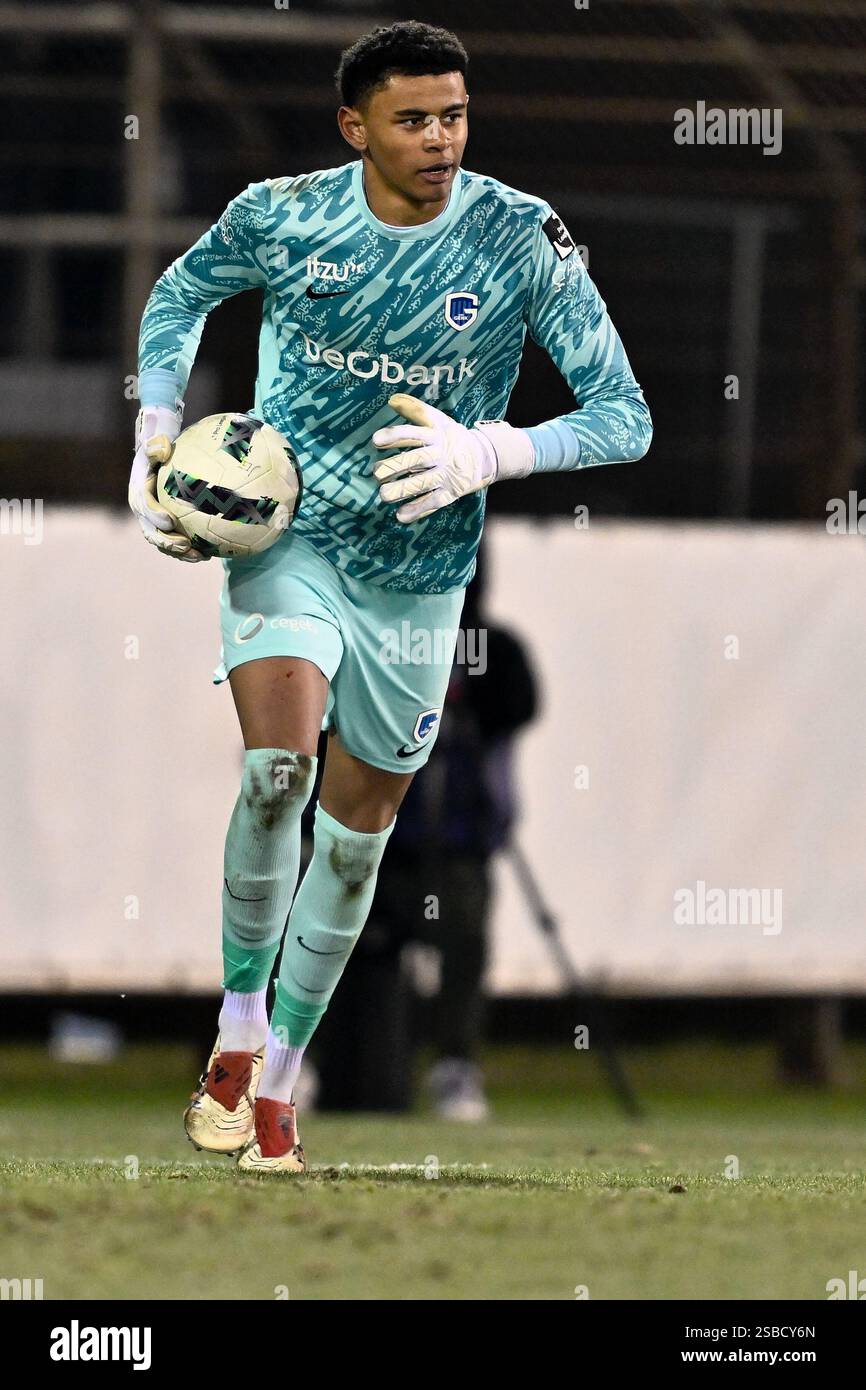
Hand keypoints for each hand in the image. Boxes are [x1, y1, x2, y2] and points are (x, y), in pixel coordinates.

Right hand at [128, 404, 206, 561]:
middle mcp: (144, 512)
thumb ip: (156, 446)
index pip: (145, 507)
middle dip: (168, 542)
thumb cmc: (160, 450)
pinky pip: (177, 542)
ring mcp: (154, 522)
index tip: (170, 521)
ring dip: (181, 553)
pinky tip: (209, 553)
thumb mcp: (156, 444)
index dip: (155, 516)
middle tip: (185, 546)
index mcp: (139, 493)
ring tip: (200, 557)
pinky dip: (190, 550)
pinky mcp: (167, 528)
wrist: (159, 460)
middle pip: (153, 532)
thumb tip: (163, 448)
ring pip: (165, 542)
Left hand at [371, 394, 497, 523]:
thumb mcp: (437, 420)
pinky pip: (434, 501)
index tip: (375, 441)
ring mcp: (446, 474)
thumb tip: (391, 399)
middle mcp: (440, 454)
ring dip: (403, 490)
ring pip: (423, 482)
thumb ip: (414, 410)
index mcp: (435, 434)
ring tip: (384, 495)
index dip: (395, 436)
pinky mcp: (451, 491)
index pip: (413, 433)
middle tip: (376, 473)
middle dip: (395, 467)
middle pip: (417, 460)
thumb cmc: (450, 436)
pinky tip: (401, 516)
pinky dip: (418, 509)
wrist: (482, 455)